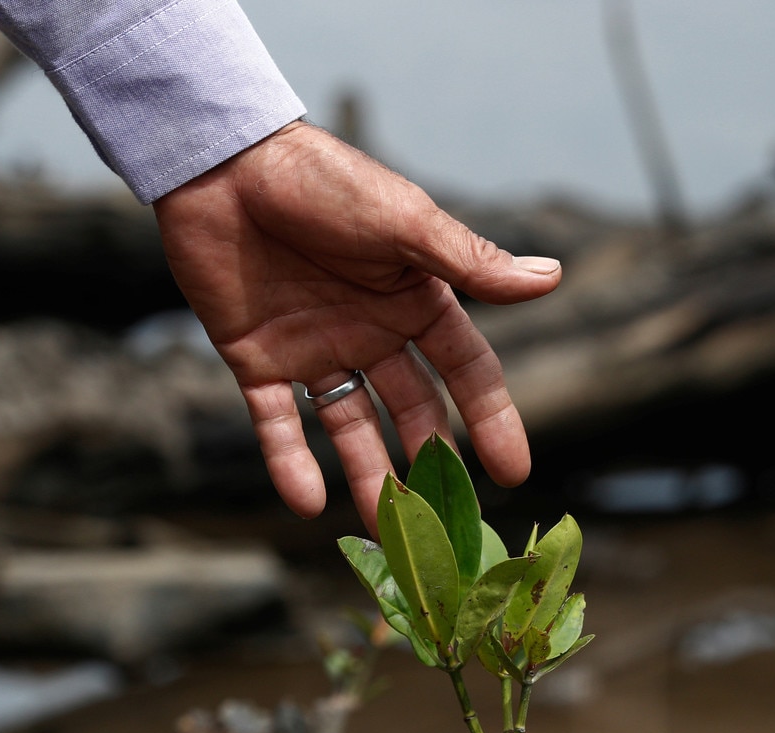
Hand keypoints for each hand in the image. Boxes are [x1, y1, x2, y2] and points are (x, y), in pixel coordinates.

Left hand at [153, 121, 561, 532]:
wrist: (223, 163)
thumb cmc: (323, 182)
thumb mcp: (404, 223)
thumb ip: (470, 262)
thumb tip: (552, 277)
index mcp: (414, 300)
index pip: (467, 372)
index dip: (492, 420)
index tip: (514, 474)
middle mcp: (370, 332)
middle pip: (412, 411)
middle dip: (430, 462)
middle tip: (446, 520)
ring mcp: (314, 349)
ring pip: (350, 428)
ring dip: (368, 476)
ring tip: (383, 527)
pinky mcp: (256, 360)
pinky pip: (277, 423)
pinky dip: (289, 463)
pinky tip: (307, 503)